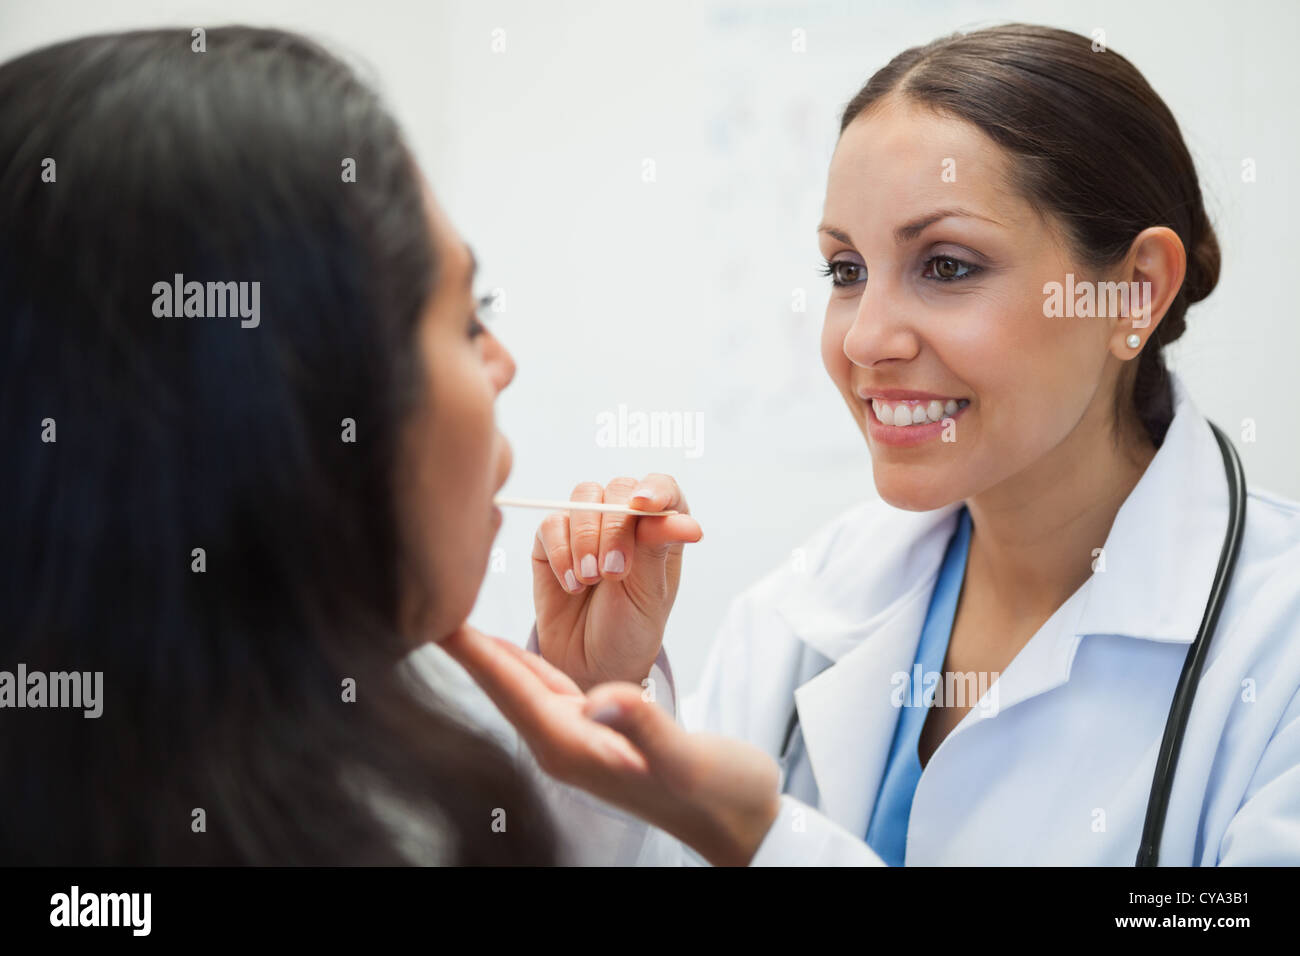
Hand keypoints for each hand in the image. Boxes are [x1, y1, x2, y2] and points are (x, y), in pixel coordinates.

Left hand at [442, 623, 781, 866]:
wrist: (738, 822)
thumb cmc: (717, 794)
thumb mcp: (684, 759)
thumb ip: (643, 726)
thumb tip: (601, 700)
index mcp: (574, 748)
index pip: (510, 688)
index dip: (473, 650)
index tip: (432, 613)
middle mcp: (564, 745)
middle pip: (501, 686)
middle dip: (466, 645)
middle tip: (428, 597)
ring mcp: (578, 741)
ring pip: (519, 686)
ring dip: (488, 653)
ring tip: (454, 616)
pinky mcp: (596, 733)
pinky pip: (544, 691)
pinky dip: (522, 663)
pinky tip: (510, 651)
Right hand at [532, 475, 701, 689]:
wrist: (589, 662)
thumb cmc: (629, 627)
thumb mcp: (650, 593)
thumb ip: (657, 549)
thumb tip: (689, 523)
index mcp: (659, 528)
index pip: (663, 488)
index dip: (655, 489)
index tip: (644, 505)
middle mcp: (623, 520)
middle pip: (618, 489)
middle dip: (614, 528)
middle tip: (613, 572)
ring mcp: (585, 526)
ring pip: (582, 498)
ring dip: (585, 539)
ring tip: (591, 580)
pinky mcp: (551, 540)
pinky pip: (551, 524)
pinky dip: (560, 552)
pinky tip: (572, 585)